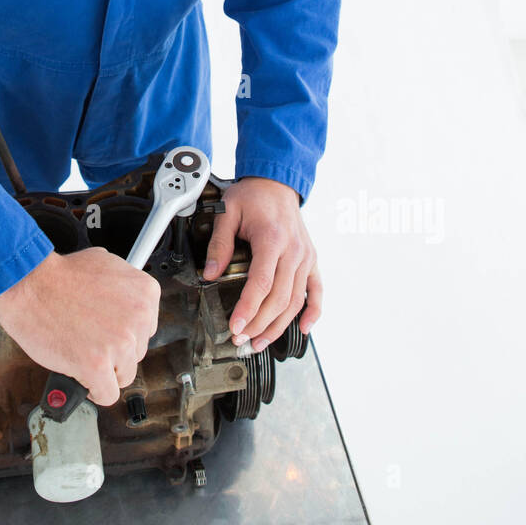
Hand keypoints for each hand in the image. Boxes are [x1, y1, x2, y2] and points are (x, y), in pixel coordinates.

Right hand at [0, 247, 160, 406]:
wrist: (30, 284)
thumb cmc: (59, 275)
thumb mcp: (105, 264)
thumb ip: (123, 288)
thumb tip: (127, 303)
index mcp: (145, 293)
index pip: (146, 329)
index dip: (122, 333)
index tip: (108, 332)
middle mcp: (139, 318)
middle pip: (136, 354)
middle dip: (113, 352)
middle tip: (90, 340)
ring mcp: (119, 343)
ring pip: (124, 376)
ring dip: (104, 371)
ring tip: (82, 354)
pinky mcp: (97, 366)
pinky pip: (107, 394)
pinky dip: (94, 391)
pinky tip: (81, 377)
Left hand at [202, 176, 320, 350]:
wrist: (276, 183)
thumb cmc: (253, 196)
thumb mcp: (228, 212)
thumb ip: (219, 244)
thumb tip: (209, 273)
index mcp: (272, 239)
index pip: (261, 283)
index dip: (248, 309)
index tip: (236, 326)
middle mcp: (293, 251)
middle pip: (280, 298)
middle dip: (260, 324)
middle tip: (241, 339)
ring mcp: (305, 257)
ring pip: (296, 300)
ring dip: (279, 326)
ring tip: (260, 341)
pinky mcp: (311, 259)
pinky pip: (317, 290)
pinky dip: (313, 312)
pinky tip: (303, 329)